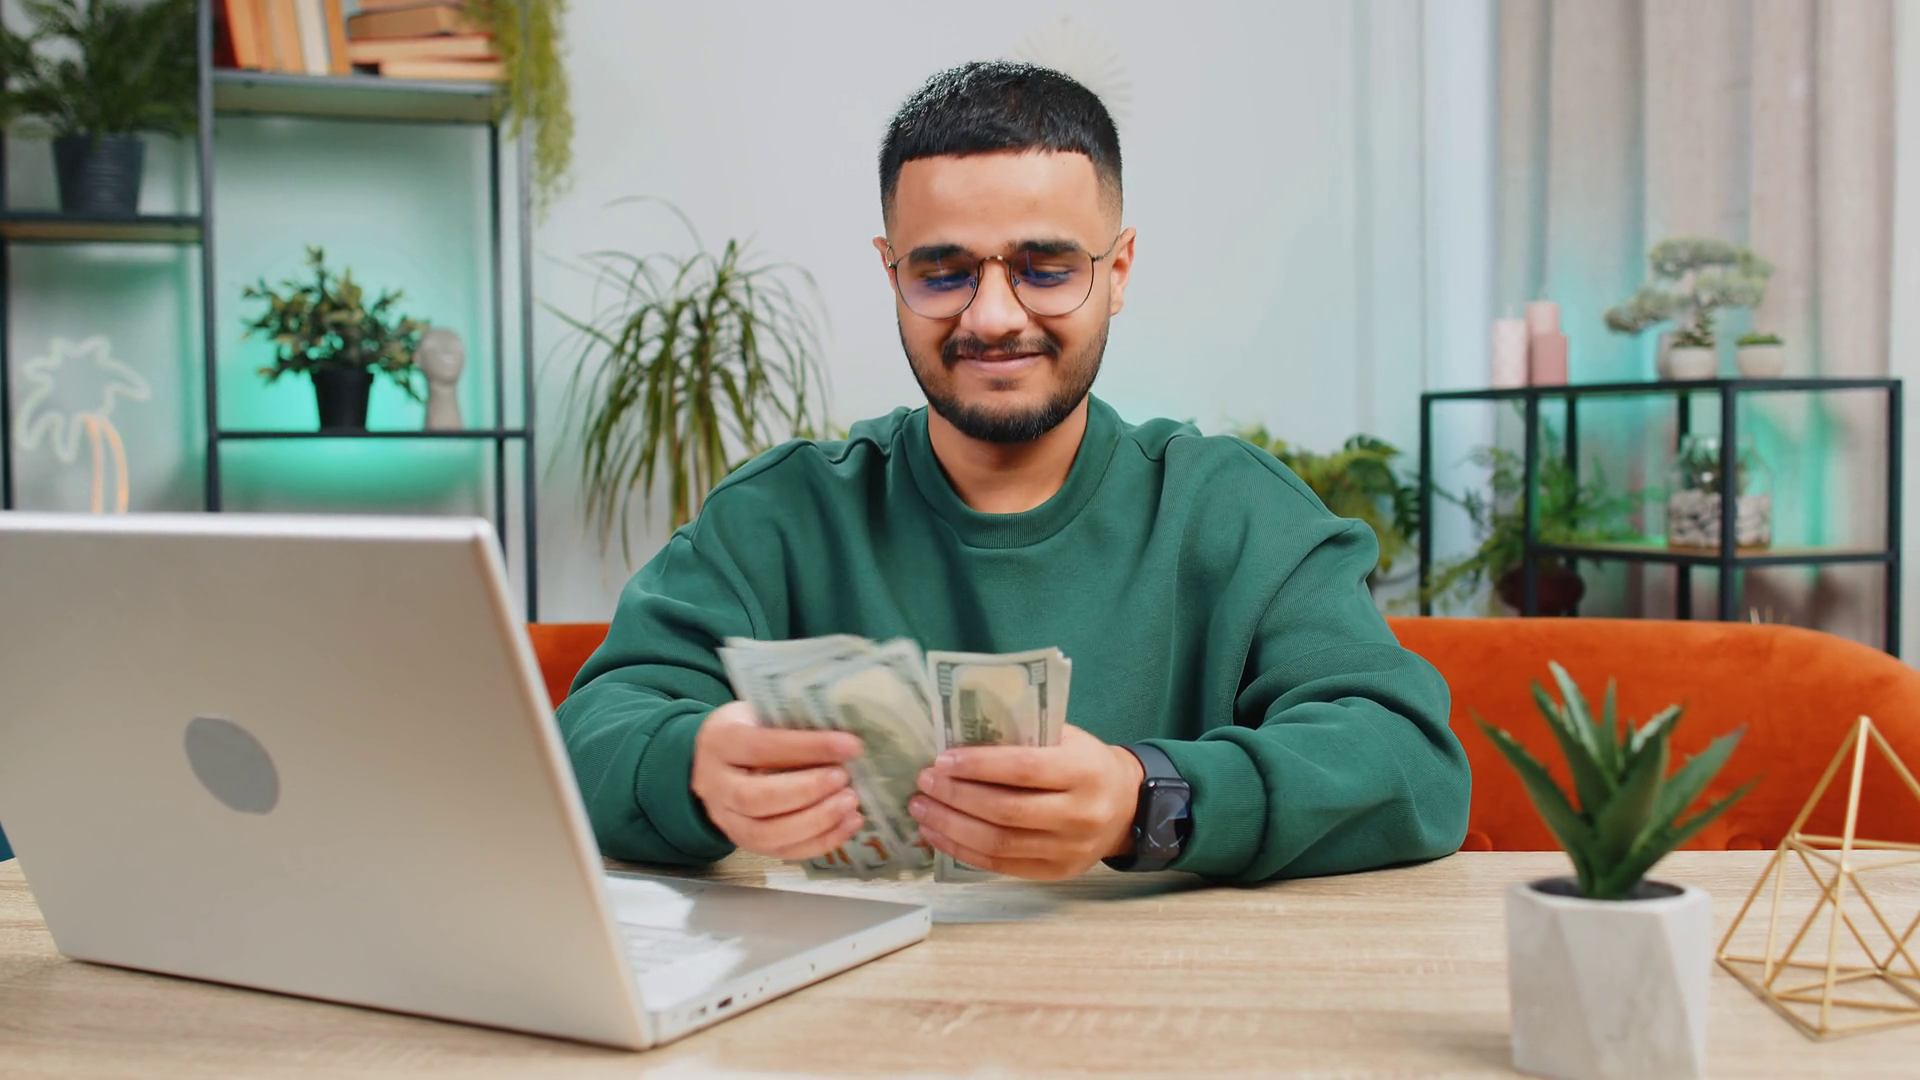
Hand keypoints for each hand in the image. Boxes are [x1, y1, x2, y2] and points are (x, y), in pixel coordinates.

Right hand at [690, 702, 866, 859]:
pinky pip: (781, 852)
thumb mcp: (764, 713)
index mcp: (720, 742)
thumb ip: (794, 723)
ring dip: (816, 822)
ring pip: (765, 834)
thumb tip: (846, 739)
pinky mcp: (745, 843)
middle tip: (845, 778)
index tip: (851, 746)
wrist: (717, 758)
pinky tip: (849, 824)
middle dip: (808, 791)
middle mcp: (715, 785)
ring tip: (851, 803)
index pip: (761, 748)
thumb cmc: (752, 729)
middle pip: (755, 798)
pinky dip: (820, 842)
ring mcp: (726, 819)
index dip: (808, 748)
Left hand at [908, 725, 1144, 880]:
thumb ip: (1024, 737)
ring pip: (999, 843)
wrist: (1126, 807)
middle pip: (1006, 810)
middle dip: (956, 796)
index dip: (979, 766)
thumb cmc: (1085, 763)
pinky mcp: (1055, 874)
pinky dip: (963, 851)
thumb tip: (960, 737)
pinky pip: (1000, 865)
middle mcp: (1081, 814)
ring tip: (922, 809)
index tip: (942, 760)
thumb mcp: (1067, 739)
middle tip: (924, 782)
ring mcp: (1069, 850)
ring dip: (951, 826)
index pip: (1025, 769)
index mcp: (1085, 771)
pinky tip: (938, 834)